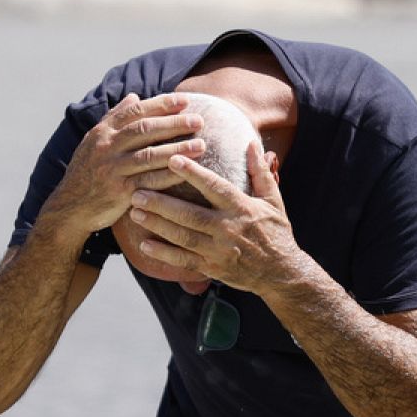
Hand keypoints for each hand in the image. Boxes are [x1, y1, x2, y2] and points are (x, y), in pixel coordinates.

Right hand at [40, 93, 207, 237]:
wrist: (70, 207)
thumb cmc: (88, 171)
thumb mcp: (94, 141)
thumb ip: (115, 118)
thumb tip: (135, 96)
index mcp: (103, 132)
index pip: (135, 112)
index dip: (160, 104)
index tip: (184, 100)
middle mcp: (106, 147)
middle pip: (144, 130)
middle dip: (173, 124)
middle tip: (199, 121)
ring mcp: (112, 169)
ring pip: (149, 156)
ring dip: (177, 150)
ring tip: (201, 145)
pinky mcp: (119, 192)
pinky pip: (148, 182)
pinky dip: (168, 176)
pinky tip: (187, 172)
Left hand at [127, 142, 305, 294]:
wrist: (281, 273)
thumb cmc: (276, 232)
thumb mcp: (274, 200)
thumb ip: (260, 172)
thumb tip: (252, 144)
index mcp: (242, 208)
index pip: (214, 187)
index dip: (193, 174)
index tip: (172, 159)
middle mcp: (228, 229)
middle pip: (190, 214)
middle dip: (162, 203)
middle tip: (138, 191)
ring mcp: (219, 251)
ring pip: (183, 236)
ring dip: (157, 224)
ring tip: (135, 212)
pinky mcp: (213, 267)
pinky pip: (184, 261)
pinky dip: (163, 254)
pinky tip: (145, 245)